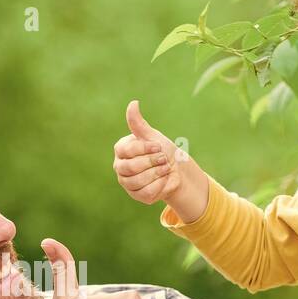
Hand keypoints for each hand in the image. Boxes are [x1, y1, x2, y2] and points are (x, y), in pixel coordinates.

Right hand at [113, 100, 209, 222]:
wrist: (177, 170)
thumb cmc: (163, 150)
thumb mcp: (153, 136)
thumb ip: (139, 124)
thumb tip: (133, 103)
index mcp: (121, 150)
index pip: (127, 150)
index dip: (145, 148)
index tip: (159, 146)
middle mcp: (120, 167)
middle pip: (131, 167)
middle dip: (152, 162)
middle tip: (164, 159)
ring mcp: (127, 182)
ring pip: (138, 181)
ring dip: (157, 174)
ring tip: (166, 168)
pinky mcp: (137, 195)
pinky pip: (146, 192)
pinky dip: (159, 185)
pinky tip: (164, 180)